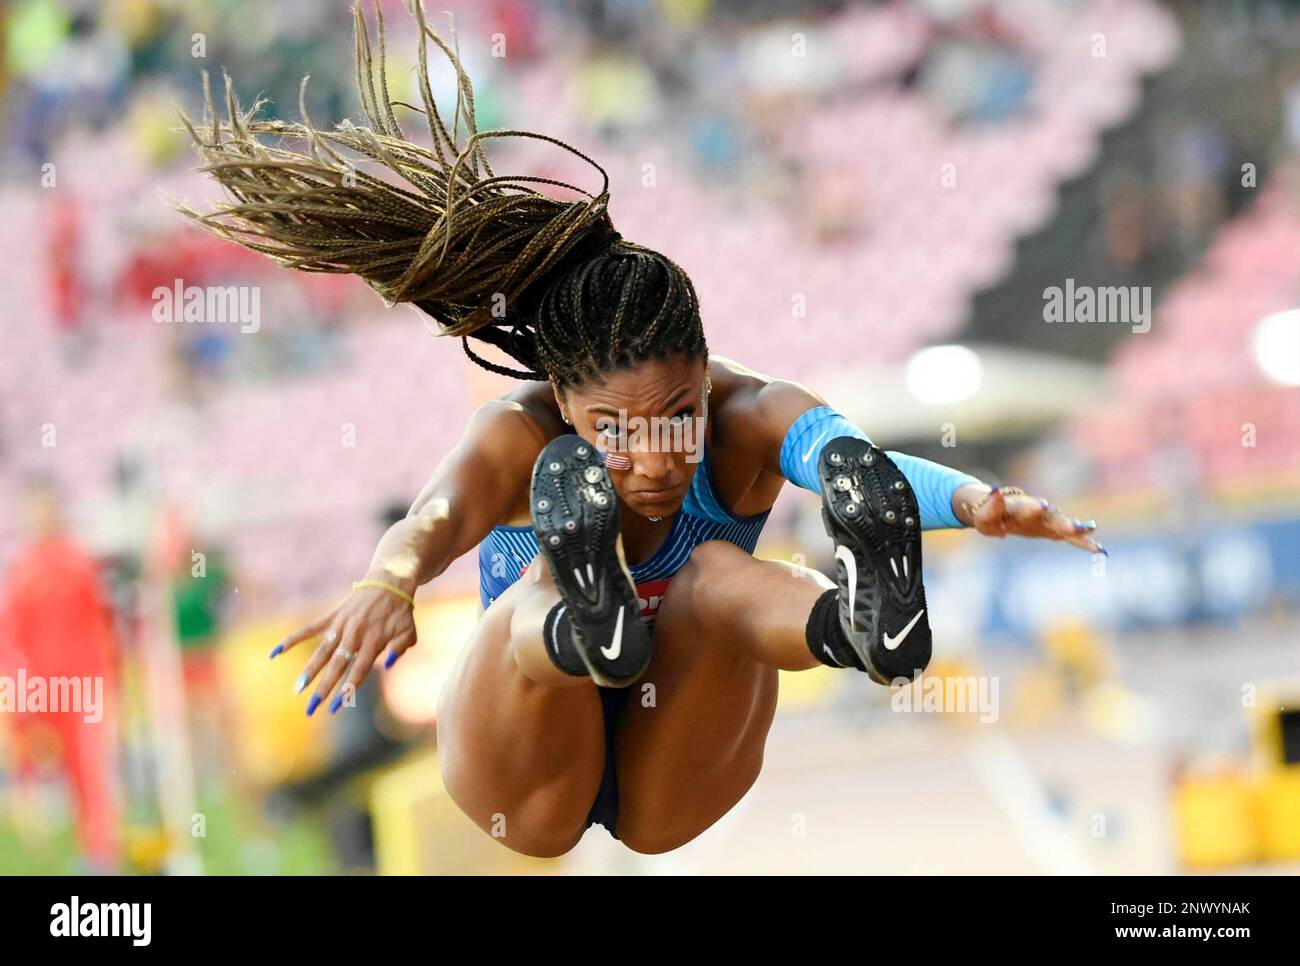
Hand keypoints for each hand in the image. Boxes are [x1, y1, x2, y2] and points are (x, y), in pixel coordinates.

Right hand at [269, 575, 417, 715]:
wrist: (389, 582)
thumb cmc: (400, 612)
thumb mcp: (409, 632)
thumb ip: (400, 649)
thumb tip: (389, 664)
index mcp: (374, 641)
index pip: (358, 671)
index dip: (346, 690)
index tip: (335, 707)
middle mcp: (355, 635)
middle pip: (336, 665)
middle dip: (323, 688)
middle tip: (311, 707)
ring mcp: (341, 625)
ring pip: (321, 651)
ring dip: (309, 670)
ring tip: (298, 688)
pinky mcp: (332, 616)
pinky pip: (309, 629)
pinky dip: (292, 639)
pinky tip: (275, 653)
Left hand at [958, 485, 1103, 553]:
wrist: (997, 509)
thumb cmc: (989, 515)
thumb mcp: (984, 516)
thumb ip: (992, 506)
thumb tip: (994, 489)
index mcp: (1019, 508)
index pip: (1026, 507)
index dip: (1033, 508)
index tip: (1043, 505)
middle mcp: (1037, 512)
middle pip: (1051, 517)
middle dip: (1062, 521)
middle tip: (1075, 525)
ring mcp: (1046, 521)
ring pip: (1064, 524)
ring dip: (1077, 528)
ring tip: (1091, 529)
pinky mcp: (1052, 531)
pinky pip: (1070, 538)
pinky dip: (1083, 543)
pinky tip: (1100, 551)